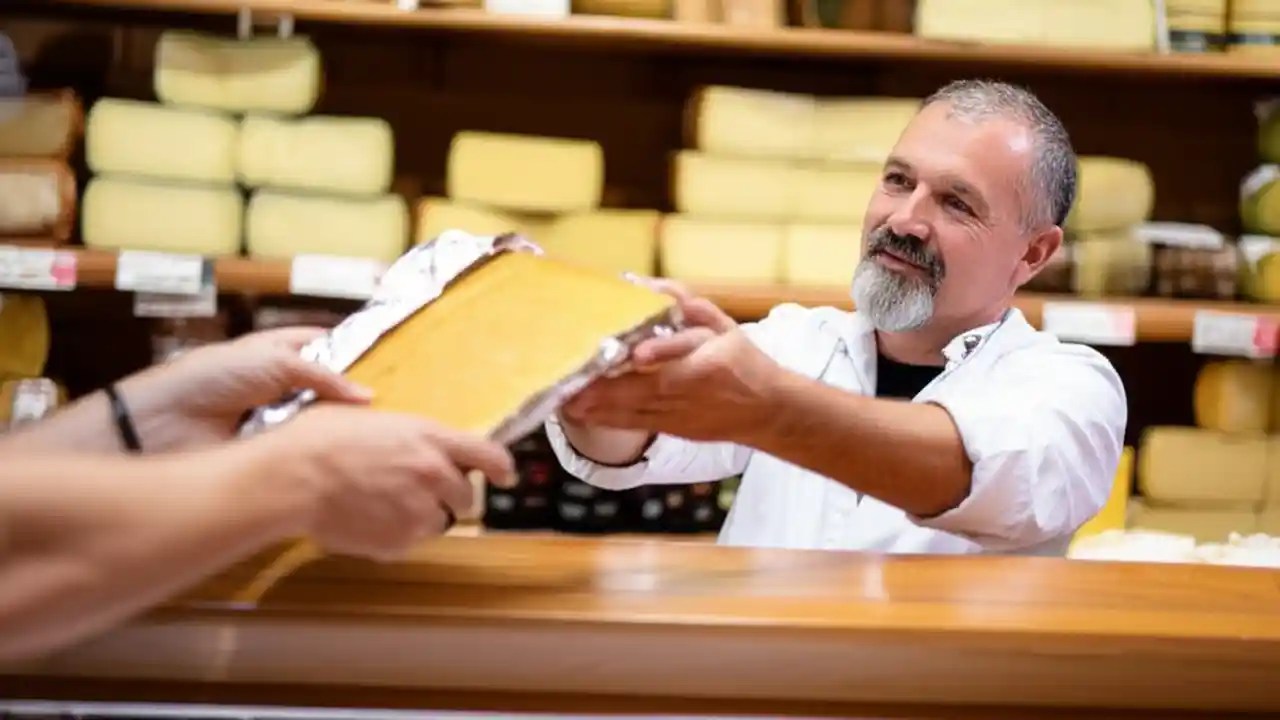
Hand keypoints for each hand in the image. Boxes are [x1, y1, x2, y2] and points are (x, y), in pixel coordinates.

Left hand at [118, 327, 370, 451]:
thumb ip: (324, 374)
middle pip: (331, 387)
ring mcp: (280, 421)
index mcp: (282, 351)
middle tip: (400, 407)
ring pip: (322, 421)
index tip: (394, 363)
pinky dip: (324, 453)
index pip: (330, 346)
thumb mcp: (273, 361)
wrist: (163, 425)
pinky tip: (356, 456)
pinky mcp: (273, 453)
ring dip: (344, 427)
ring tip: (387, 433)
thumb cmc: (213, 378)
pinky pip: (306, 450)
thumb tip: (368, 396)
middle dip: (357, 395)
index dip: (358, 352)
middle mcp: (284, 384)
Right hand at [245, 404, 515, 560]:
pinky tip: (363, 518)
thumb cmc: (320, 438)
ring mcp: (418, 511)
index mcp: (430, 438)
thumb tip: (416, 440)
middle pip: (464, 497)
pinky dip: (392, 536)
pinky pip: (406, 543)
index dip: (501, 468)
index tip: (504, 476)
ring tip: (378, 503)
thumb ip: (407, 433)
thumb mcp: (370, 417)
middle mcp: (434, 475)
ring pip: (435, 523)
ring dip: (418, 517)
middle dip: (445, 496)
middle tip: (412, 489)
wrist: (291, 477)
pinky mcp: (399, 542)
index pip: (489, 455)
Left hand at [562, 281, 782, 443]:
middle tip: (570, 380)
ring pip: (631, 410)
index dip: (661, 352)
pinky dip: (605, 418)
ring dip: (597, 405)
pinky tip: (579, 413)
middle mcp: (688, 389)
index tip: (637, 354)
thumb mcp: (724, 327)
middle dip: (605, 387)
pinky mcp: (670, 428)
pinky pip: (632, 424)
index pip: (680, 354)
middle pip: (642, 388)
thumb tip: (647, 284)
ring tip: (563, 399)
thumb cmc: (744, 363)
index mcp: (707, 360)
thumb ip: (688, 305)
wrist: (767, 412)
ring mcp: (676, 413)